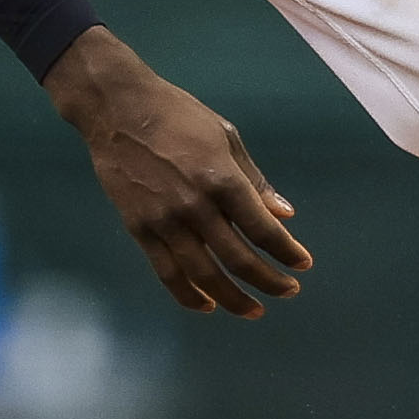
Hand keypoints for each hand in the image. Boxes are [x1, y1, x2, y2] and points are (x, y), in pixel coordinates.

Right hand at [42, 26, 310, 317]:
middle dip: (268, 281)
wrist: (116, 109)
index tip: (302, 264)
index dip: (287, 252)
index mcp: (222, 180)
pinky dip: (187, 294)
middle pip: (238, 259)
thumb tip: (283, 213)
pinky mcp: (139, 229)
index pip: (263, 229)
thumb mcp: (226, 136)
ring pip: (204, 275)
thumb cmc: (178, 115)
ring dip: (233, 298)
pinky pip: (166, 272)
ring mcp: (165, 222)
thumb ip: (254, 180)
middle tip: (288, 291)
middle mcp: (196, 207)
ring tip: (253, 309)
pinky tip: (206, 305)